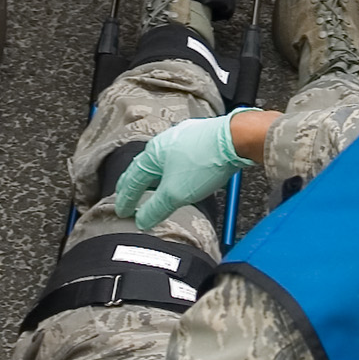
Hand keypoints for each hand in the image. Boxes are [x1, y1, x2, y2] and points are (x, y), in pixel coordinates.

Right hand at [117, 114, 241, 230]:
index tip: (122, 211)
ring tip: (153, 186)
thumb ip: (156, 209)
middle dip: (135, 184)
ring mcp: (183, 137)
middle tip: (128, 196)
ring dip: (155, 176)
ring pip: (163, 160)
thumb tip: (142, 221)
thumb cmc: (204, 162)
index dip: (126, 198)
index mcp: (153, 154)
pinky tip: (180, 173)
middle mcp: (165, 142)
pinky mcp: (201, 137)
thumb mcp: (176, 193)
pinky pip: (180, 156)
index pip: (132, 180)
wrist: (236, 138)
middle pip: (145, 167)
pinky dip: (173, 169)